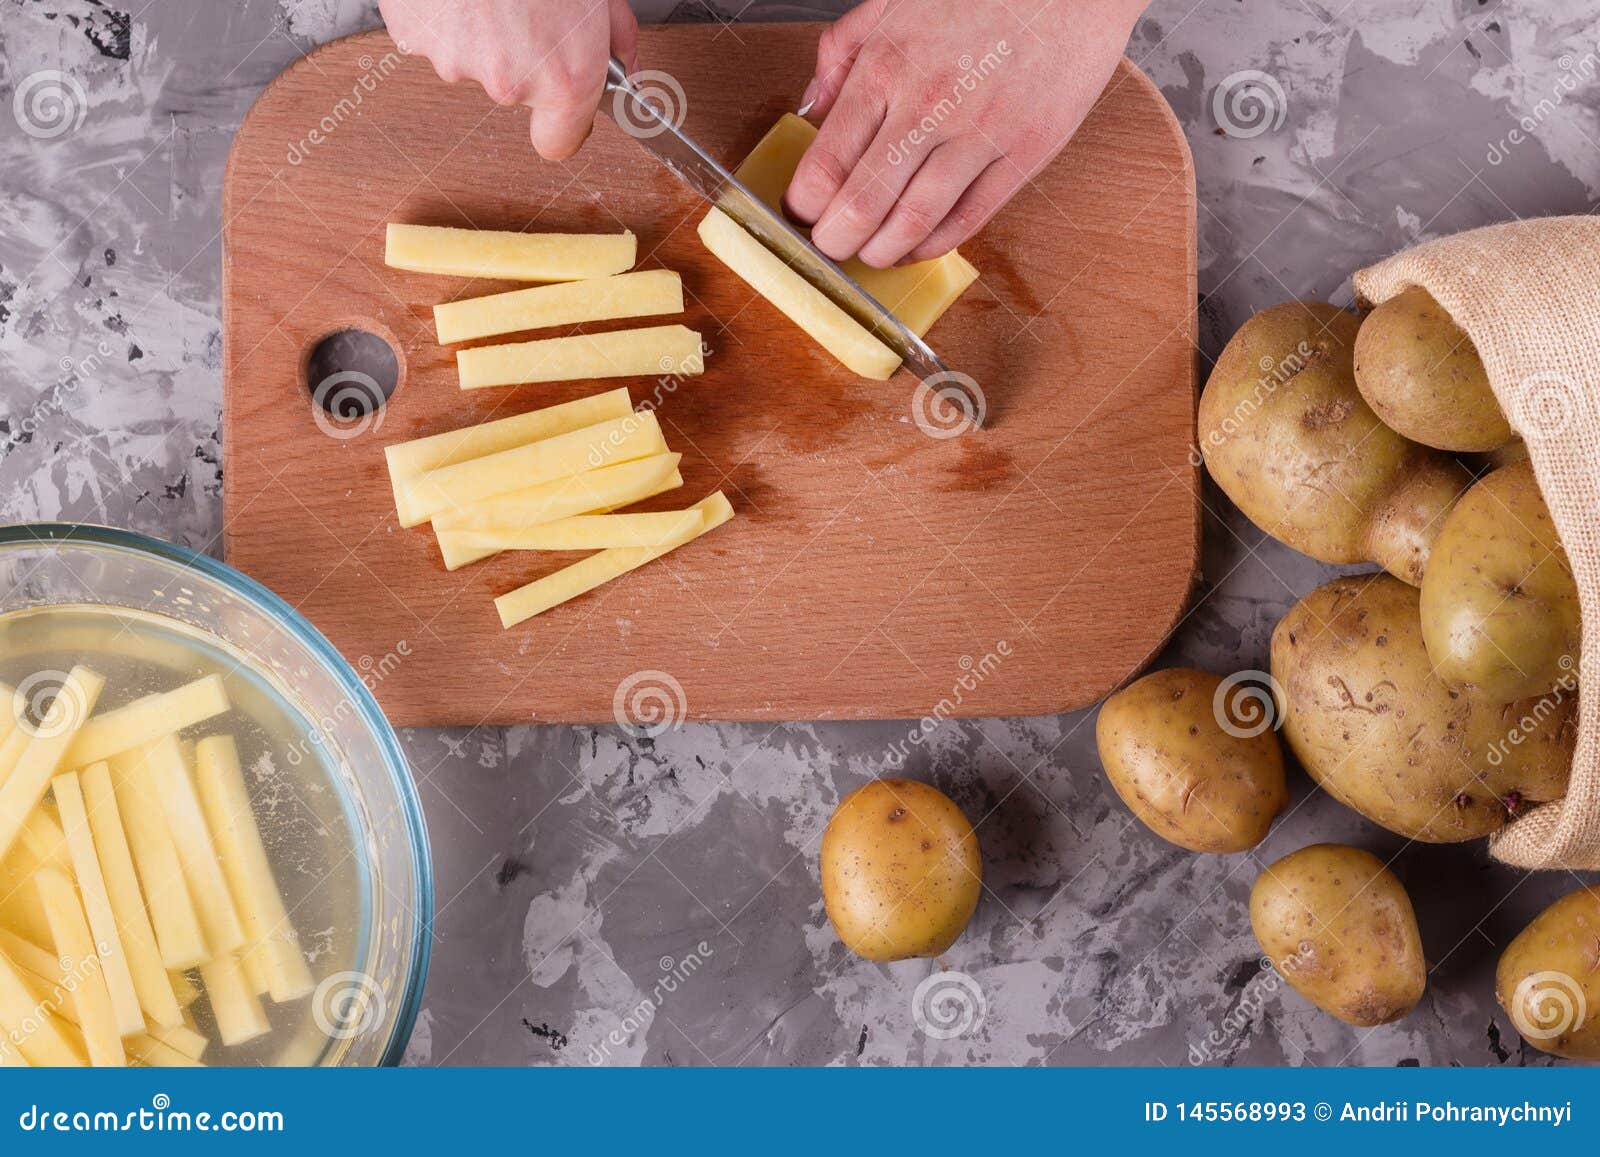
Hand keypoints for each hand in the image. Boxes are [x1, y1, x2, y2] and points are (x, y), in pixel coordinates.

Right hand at [378, 0, 638, 159]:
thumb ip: (616, 37)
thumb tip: (625, 65)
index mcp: (564, 78)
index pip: (557, 144)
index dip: (562, 125)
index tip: (564, 108)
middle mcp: (509, 81)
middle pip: (515, 90)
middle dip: (523, 55)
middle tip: (529, 5)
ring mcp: (456, 61)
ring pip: (472, 58)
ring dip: (482, 29)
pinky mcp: (414, 36)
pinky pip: (435, 33)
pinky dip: (446, 12)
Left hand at [786, 0, 1146, 266]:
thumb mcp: (894, 1)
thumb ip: (843, 52)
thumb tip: (811, 108)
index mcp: (887, 67)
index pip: (826, 164)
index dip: (804, 206)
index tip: (802, 214)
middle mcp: (928, 105)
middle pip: (862, 205)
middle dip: (835, 240)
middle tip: (831, 246)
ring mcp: (980, 133)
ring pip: (914, 222)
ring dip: (882, 252)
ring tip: (871, 253)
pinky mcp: (1024, 153)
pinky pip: (970, 219)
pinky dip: (935, 244)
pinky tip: (918, 245)